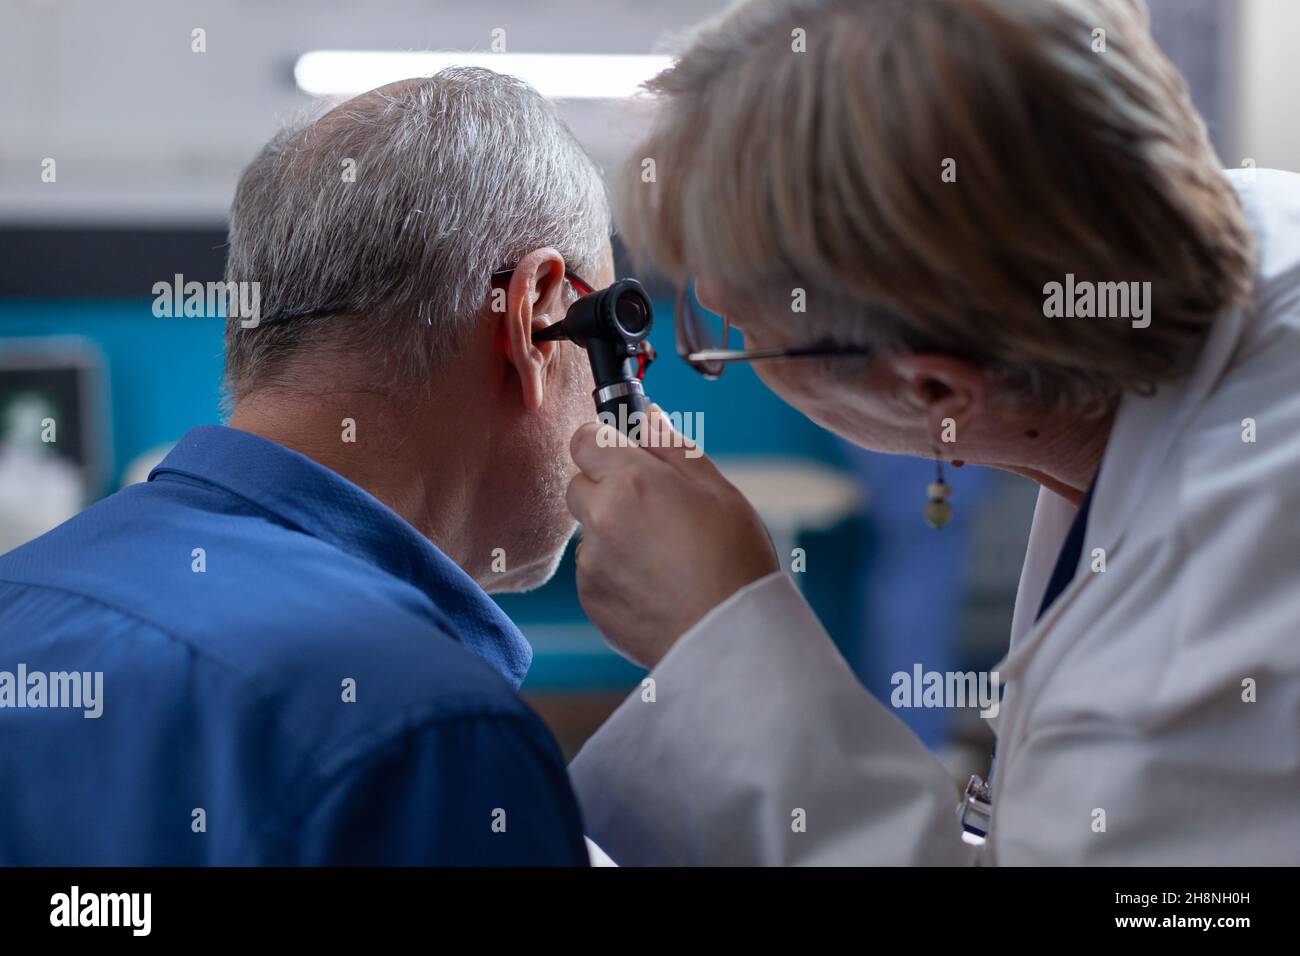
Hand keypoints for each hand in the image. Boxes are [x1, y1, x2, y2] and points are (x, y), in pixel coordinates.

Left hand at [566, 405, 779, 667]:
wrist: (729, 638)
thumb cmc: (734, 560)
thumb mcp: (717, 489)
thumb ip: (672, 447)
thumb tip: (646, 416)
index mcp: (630, 480)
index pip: (585, 439)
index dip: (605, 443)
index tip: (625, 454)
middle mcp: (600, 517)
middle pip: (579, 484)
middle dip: (606, 487)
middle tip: (653, 508)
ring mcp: (591, 562)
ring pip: (589, 531)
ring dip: (612, 532)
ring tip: (663, 555)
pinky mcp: (590, 599)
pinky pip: (593, 571)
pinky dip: (615, 572)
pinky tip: (655, 583)